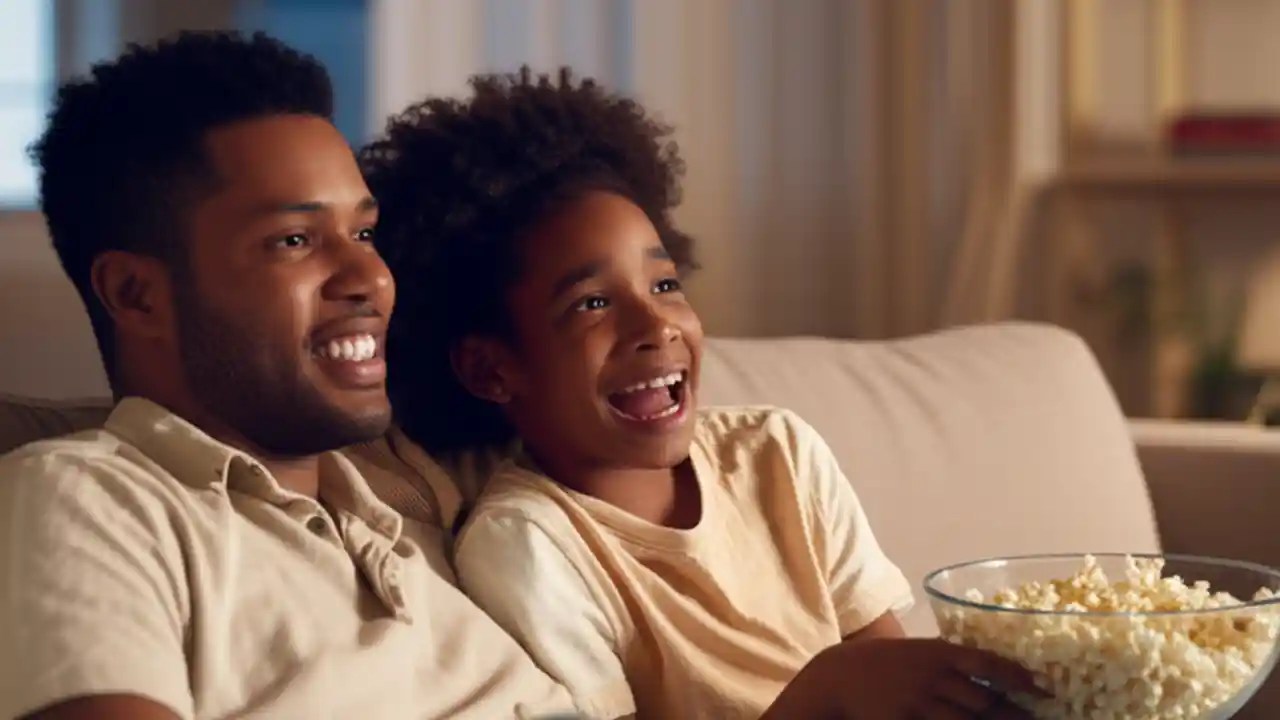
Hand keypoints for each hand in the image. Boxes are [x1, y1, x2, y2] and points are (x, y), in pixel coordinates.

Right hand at [763, 637, 1046, 719]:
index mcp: (937, 652)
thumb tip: (994, 670)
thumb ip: (950, 659)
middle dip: (1014, 714)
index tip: (1043, 687)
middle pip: (983, 700)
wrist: (840, 676)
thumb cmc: (886, 661)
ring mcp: (918, 703)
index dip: (1017, 676)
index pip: (986, 663)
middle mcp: (931, 677)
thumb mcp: (918, 651)